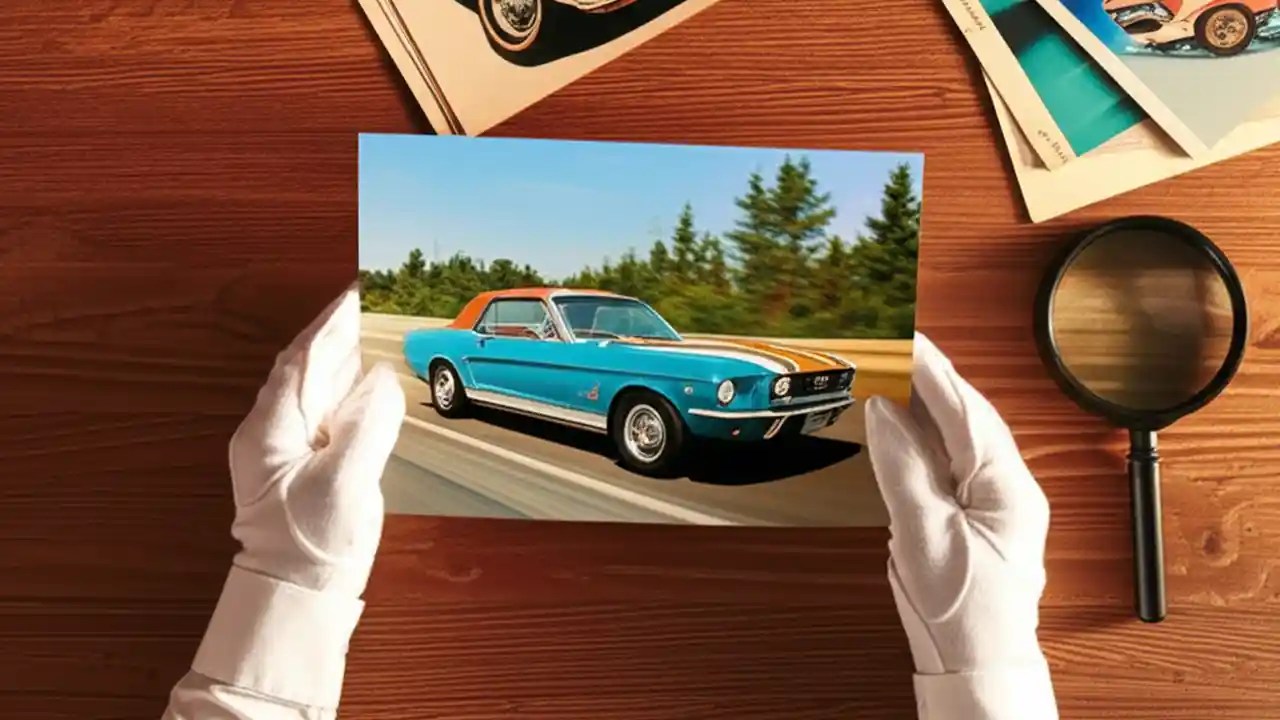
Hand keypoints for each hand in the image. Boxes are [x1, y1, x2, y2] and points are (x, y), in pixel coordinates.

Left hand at [228, 286, 404, 597]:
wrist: (297, 594)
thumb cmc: (312, 546)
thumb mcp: (345, 482)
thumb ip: (366, 425)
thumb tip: (381, 379)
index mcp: (269, 431)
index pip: (301, 361)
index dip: (329, 325)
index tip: (354, 294)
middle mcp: (271, 433)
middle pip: (302, 368)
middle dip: (331, 333)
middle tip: (362, 302)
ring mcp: (285, 450)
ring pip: (312, 388)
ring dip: (337, 356)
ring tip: (363, 328)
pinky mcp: (303, 466)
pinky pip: (322, 412)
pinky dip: (343, 387)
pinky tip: (360, 379)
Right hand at [865, 334, 1053, 713]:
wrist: (977, 664)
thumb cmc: (964, 614)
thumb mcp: (925, 535)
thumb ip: (903, 467)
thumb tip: (885, 412)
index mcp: (1009, 487)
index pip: (965, 410)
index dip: (932, 370)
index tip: (906, 337)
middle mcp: (1011, 487)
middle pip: (969, 416)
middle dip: (933, 377)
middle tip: (898, 345)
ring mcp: (997, 501)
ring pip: (962, 435)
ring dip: (930, 403)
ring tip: (898, 372)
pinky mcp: (978, 515)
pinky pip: (953, 460)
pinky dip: (928, 435)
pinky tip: (908, 425)